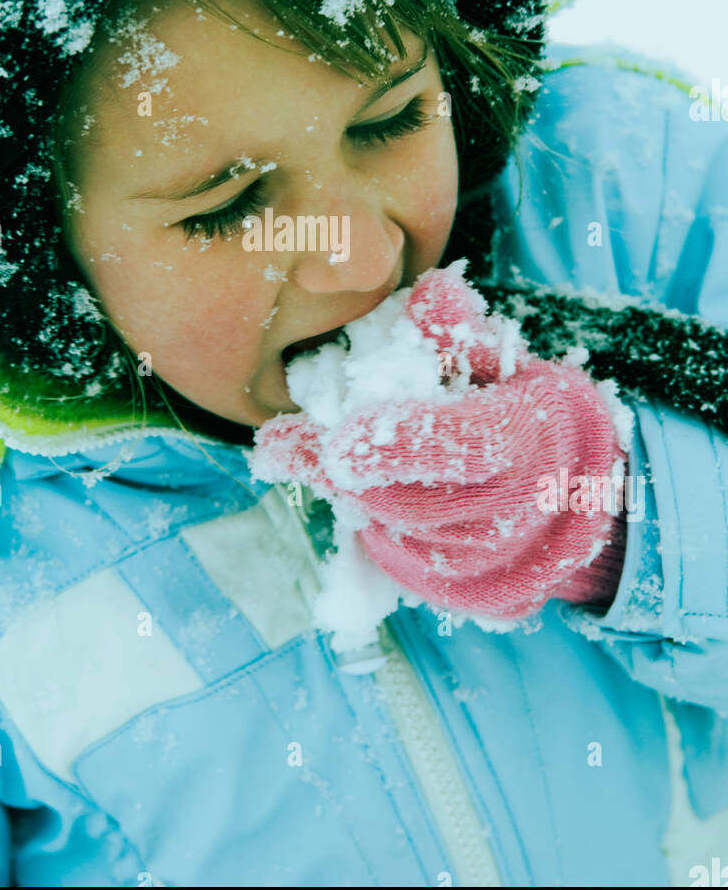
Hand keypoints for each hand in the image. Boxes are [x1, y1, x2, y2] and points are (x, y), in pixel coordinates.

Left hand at [250, 266, 626, 621]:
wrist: (592, 506)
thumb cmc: (540, 421)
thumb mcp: (512, 365)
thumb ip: (460, 334)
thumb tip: (431, 293)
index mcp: (526, 445)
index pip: (460, 447)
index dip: (393, 445)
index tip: (335, 438)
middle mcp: (509, 517)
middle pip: (403, 498)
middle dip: (342, 469)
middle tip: (298, 441)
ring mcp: (488, 566)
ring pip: (389, 530)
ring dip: (357, 495)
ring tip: (363, 461)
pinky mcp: (467, 597)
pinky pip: (396, 560)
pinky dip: (377, 527)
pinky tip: (386, 498)